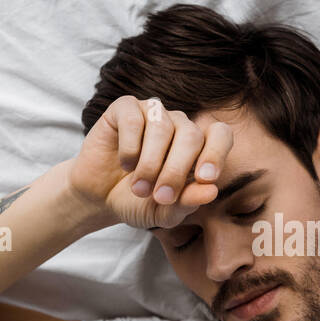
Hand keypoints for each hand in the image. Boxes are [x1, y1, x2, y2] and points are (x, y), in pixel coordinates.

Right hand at [69, 96, 233, 229]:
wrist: (99, 197)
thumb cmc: (137, 201)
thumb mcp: (164, 211)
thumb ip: (188, 202)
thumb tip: (211, 191)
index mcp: (197, 148)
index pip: (220, 135)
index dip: (216, 153)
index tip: (204, 178)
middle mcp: (179, 125)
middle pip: (191, 136)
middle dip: (176, 171)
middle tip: (160, 196)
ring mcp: (153, 113)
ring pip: (162, 128)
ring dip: (149, 164)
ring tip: (139, 188)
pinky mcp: (125, 108)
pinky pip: (134, 120)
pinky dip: (130, 148)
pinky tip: (125, 164)